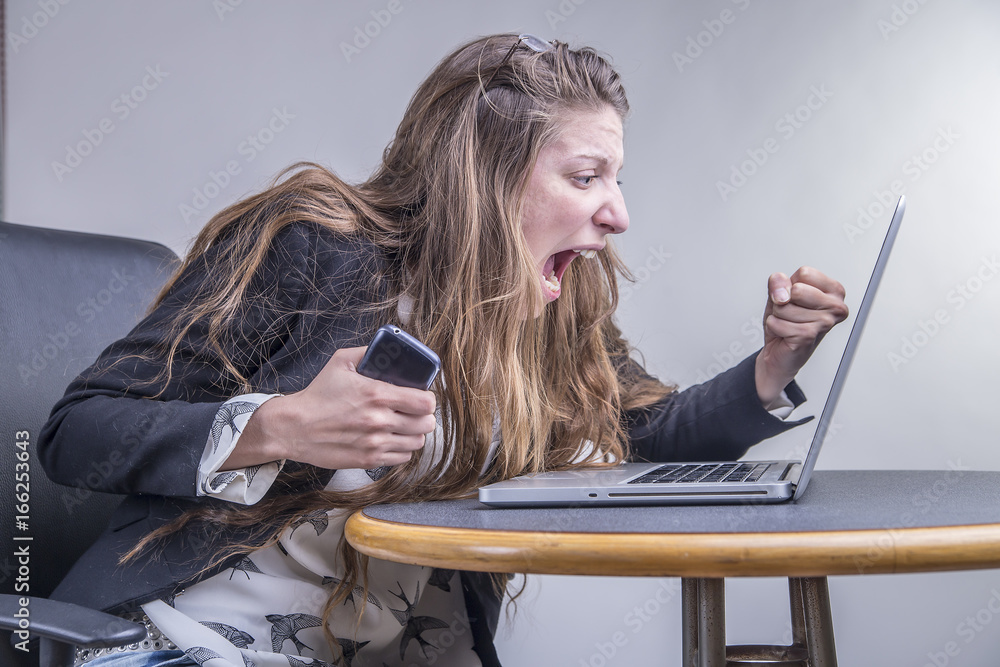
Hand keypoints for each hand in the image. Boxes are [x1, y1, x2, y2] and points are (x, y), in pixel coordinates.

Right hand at [224, 346, 436, 469]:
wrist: (294, 427)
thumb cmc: (318, 395)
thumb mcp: (340, 362)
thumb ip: (368, 352)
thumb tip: (389, 349)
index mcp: (377, 395)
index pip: (426, 402)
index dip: (428, 399)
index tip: (421, 397)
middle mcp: (379, 421)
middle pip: (426, 424)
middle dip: (424, 416)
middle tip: (414, 411)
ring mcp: (375, 443)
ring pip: (417, 442)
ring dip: (414, 433)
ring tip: (404, 425)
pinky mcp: (368, 460)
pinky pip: (402, 457)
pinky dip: (401, 449)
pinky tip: (392, 439)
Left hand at [755, 267, 848, 407]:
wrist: (779, 352)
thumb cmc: (786, 321)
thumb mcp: (779, 294)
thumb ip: (779, 282)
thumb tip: (782, 290)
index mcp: (833, 290)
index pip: (805, 273)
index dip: (791, 285)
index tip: (794, 299)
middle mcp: (835, 306)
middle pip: (796, 289)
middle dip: (783, 301)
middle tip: (790, 314)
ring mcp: (825, 322)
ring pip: (784, 306)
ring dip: (778, 316)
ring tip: (788, 324)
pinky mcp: (810, 336)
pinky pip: (778, 323)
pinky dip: (774, 327)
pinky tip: (785, 334)